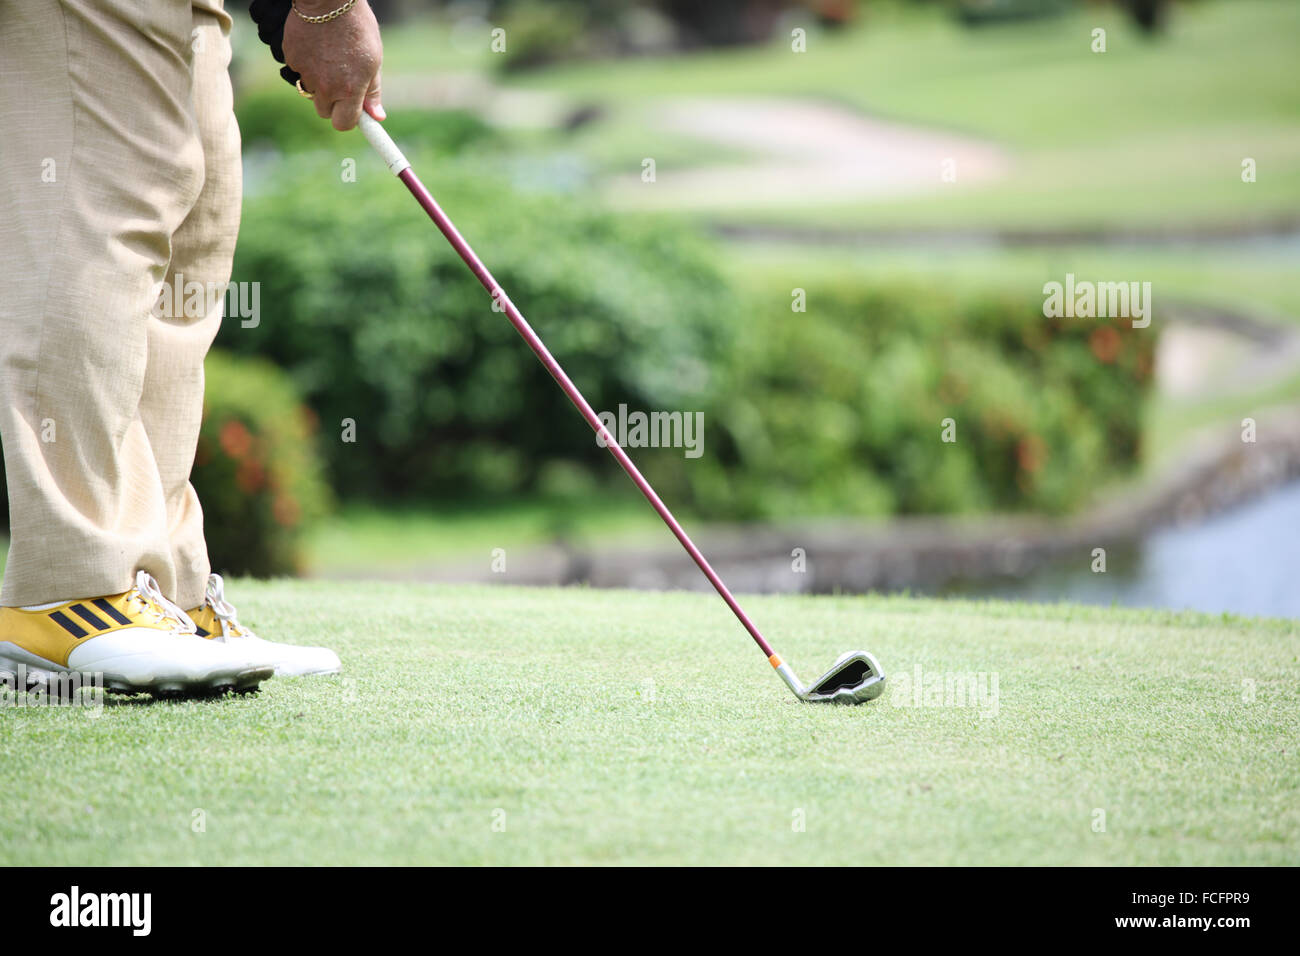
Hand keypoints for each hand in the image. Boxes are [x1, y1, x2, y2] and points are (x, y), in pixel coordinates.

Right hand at [282, 0, 384, 130]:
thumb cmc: (356, 26)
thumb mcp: (373, 59)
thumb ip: (372, 90)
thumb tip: (377, 116)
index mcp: (349, 89)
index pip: (344, 123)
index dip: (350, 119)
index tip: (354, 115)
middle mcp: (325, 86)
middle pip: (326, 112)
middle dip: (334, 103)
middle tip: (343, 82)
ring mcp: (306, 74)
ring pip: (311, 93)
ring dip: (319, 84)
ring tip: (330, 60)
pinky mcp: (292, 59)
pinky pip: (300, 72)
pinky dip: (307, 65)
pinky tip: (316, 47)